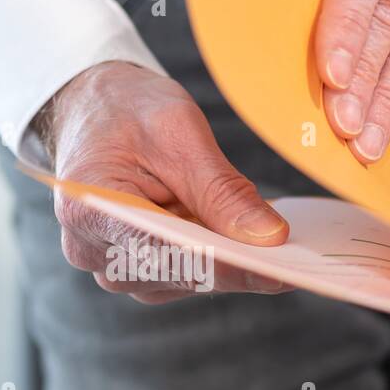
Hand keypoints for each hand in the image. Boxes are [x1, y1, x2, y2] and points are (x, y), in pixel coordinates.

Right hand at [34, 61, 290, 303]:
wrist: (95, 111)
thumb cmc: (127, 110)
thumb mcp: (178, 132)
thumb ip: (221, 189)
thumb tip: (269, 237)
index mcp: (89, 211)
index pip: (165, 251)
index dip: (226, 265)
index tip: (279, 270)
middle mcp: (94, 253)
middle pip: (180, 272)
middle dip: (240, 263)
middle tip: (300, 256)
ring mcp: (114, 268)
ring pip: (190, 278)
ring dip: (232, 259)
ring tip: (272, 237)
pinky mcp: (138, 270)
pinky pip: (189, 272)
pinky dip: (221, 254)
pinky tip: (246, 235)